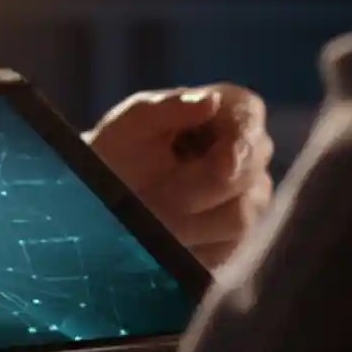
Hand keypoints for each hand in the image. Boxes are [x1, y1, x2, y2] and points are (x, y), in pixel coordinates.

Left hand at [87, 84, 273, 268]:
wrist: (100, 199)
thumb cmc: (117, 150)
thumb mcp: (132, 123)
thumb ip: (170, 107)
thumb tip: (211, 100)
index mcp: (223, 112)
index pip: (249, 116)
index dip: (242, 141)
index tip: (223, 168)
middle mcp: (245, 155)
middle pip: (252, 172)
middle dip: (203, 187)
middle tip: (157, 195)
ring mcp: (246, 199)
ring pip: (242, 217)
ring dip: (192, 221)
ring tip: (152, 214)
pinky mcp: (234, 240)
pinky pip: (228, 250)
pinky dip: (193, 246)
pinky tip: (165, 238)